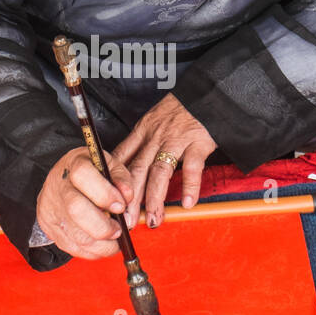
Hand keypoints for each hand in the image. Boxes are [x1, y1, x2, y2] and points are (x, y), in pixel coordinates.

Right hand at [36, 147, 133, 259]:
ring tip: (114, 238)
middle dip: (104, 226)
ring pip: (76, 235)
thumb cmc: (91, 173)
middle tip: (119, 229)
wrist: (62, 180)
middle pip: (76, 209)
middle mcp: (58, 186)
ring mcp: (50, 208)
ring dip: (103, 244)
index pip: (83, 175)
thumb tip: (127, 199)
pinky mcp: (48, 227)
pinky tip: (103, 244)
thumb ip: (122, 179)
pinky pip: (72, 248)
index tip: (121, 206)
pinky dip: (93, 251)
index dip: (105, 193)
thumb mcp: (110, 165)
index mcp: (74, 164)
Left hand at [114, 94, 216, 228]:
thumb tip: (123, 169)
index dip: (113, 182)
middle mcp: (156, 137)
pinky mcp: (198, 142)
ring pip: (160, 171)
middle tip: (127, 222)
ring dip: (155, 198)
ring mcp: (177, 140)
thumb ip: (140, 143)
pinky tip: (188, 203)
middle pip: (137, 170)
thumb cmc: (180, 110)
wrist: (207, 92)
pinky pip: (192, 167)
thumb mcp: (152, 120)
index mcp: (142, 132)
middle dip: (130, 199)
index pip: (121, 158)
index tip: (107, 203)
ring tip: (154, 219)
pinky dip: (190, 186)